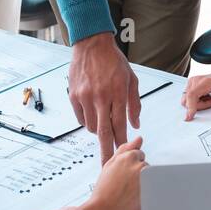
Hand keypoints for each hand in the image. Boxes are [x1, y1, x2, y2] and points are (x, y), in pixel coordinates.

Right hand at [68, 32, 139, 163]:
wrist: (91, 44)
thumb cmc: (113, 61)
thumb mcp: (131, 79)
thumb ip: (134, 103)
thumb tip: (136, 124)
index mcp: (117, 92)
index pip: (120, 124)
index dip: (122, 140)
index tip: (123, 152)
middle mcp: (100, 96)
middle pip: (103, 131)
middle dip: (106, 150)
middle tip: (107, 164)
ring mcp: (85, 97)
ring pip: (91, 126)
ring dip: (98, 131)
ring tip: (103, 125)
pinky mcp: (74, 95)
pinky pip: (81, 117)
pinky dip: (87, 122)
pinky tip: (93, 115)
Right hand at [81, 138, 146, 209]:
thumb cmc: (103, 190)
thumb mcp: (110, 165)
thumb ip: (125, 149)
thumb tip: (139, 139)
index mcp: (129, 157)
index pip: (139, 155)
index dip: (130, 166)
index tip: (123, 176)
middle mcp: (139, 166)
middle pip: (146, 166)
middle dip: (138, 174)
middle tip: (125, 186)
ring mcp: (147, 179)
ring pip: (151, 177)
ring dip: (144, 183)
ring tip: (129, 194)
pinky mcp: (152, 192)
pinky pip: (155, 189)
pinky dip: (149, 193)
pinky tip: (136, 199)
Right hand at [182, 66, 210, 119]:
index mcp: (207, 81)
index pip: (192, 95)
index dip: (190, 107)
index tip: (189, 117)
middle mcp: (197, 80)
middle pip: (190, 100)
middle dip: (203, 106)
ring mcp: (193, 82)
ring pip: (189, 100)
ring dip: (201, 104)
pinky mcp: (191, 84)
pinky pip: (190, 98)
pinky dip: (199, 101)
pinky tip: (209, 96)